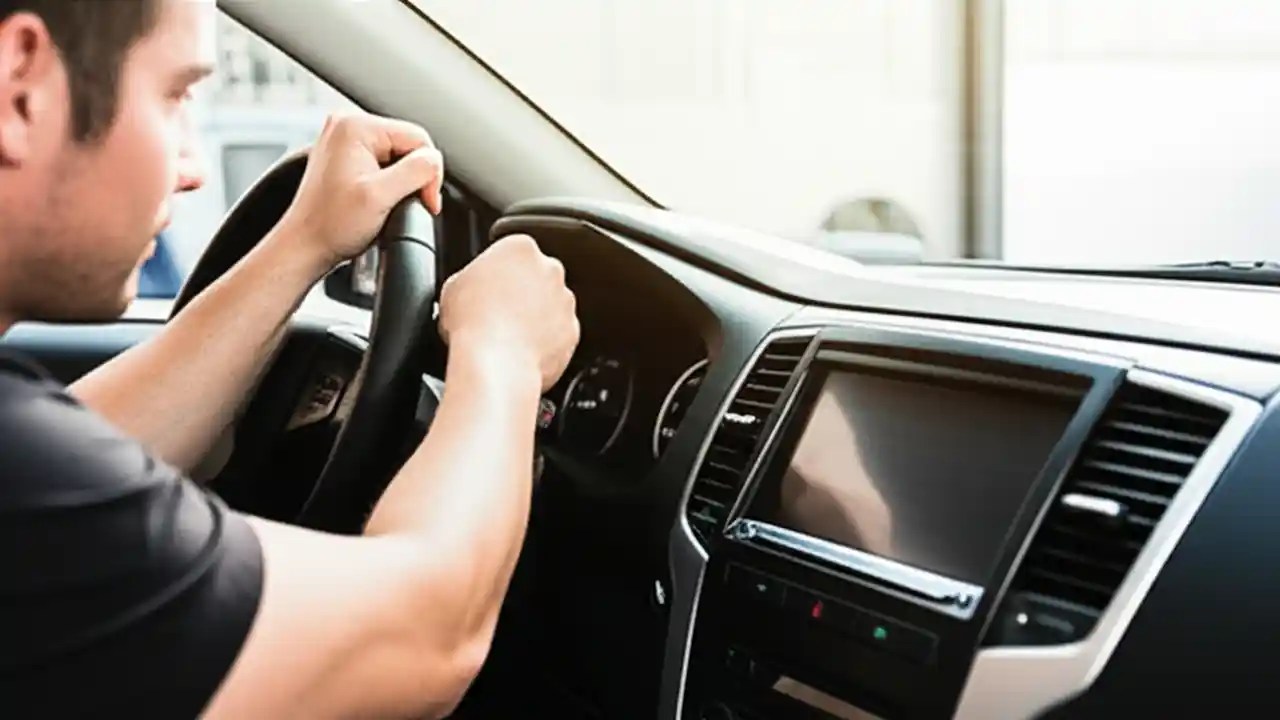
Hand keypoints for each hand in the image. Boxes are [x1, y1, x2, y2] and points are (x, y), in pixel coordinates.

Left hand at [278, 112, 444, 269]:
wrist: (306, 245)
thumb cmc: (332, 225)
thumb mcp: (381, 196)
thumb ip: (416, 172)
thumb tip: (435, 161)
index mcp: (356, 127)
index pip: (418, 137)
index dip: (429, 171)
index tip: (426, 200)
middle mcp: (347, 125)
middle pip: (409, 144)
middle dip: (415, 176)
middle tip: (406, 204)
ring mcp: (345, 140)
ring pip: (398, 155)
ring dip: (403, 181)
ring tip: (388, 203)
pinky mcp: (346, 155)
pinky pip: (384, 162)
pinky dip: (390, 182)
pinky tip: (380, 199)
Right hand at [439, 235, 579, 392]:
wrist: (496, 363)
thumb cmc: (472, 323)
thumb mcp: (453, 287)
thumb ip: (471, 278)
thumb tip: (472, 287)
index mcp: (520, 248)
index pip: (512, 253)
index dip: (498, 273)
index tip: (488, 288)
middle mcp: (550, 270)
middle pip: (536, 277)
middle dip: (521, 293)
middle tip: (497, 313)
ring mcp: (565, 301)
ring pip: (551, 305)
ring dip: (535, 317)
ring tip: (508, 336)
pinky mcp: (573, 330)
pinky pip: (559, 333)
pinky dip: (546, 341)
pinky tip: (521, 351)